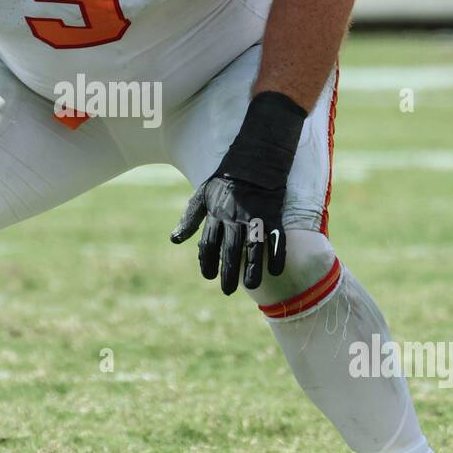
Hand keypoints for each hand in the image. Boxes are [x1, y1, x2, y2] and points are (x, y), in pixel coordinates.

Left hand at [171, 176, 285, 294]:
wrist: (253, 161)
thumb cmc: (224, 180)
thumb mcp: (201, 196)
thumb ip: (189, 219)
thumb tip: (174, 240)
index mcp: (216, 215)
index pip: (208, 244)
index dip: (206, 262)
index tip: (208, 275)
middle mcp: (235, 219)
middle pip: (230, 251)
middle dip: (228, 273)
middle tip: (226, 291)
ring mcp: (255, 218)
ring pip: (254, 248)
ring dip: (252, 269)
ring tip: (251, 286)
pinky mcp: (273, 216)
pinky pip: (277, 239)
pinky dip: (277, 255)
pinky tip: (275, 271)